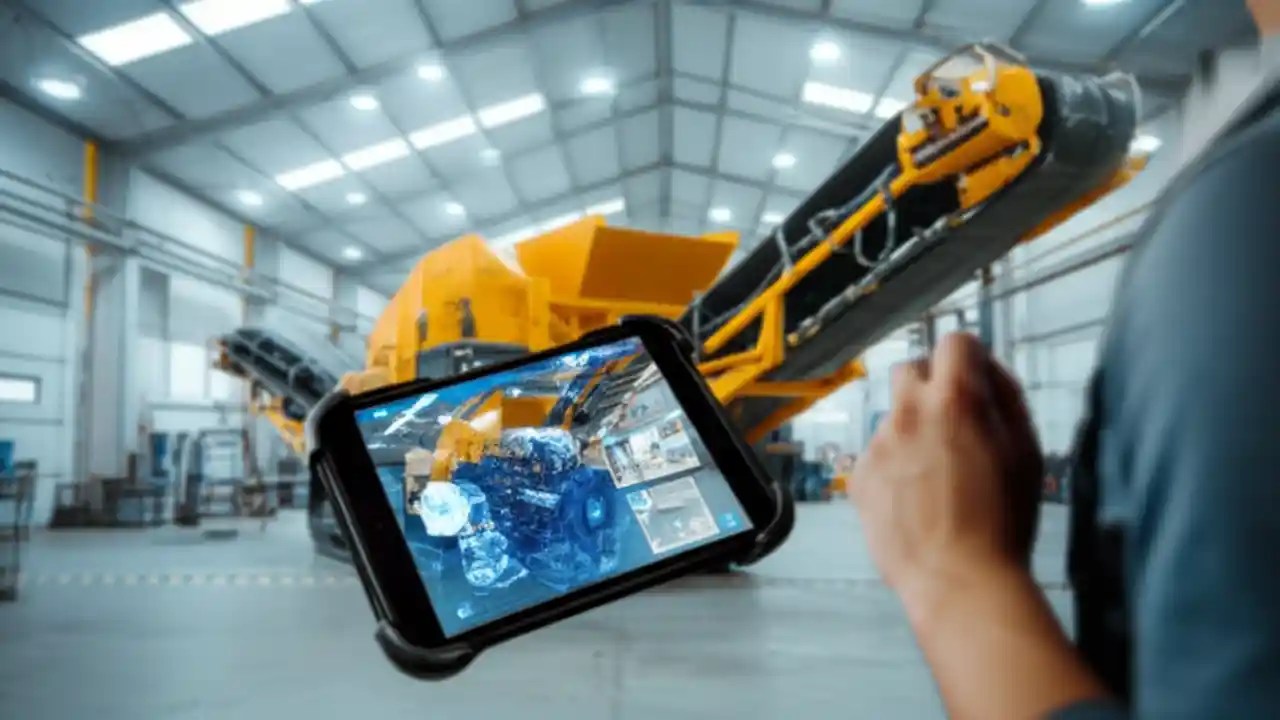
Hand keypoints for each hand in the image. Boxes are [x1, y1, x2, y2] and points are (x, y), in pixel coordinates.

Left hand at [850, 333, 1042, 604]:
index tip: (975, 381)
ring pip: (894, 418)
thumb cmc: (1004, 520)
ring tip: (936, 480)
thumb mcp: (1026, 451)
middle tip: (952, 424)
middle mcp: (908, 411)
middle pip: (911, 369)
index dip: (969, 359)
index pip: (955, 343)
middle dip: (931, 386)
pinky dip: (893, 468)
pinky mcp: (858, 474)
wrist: (958, 580)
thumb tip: (986, 373)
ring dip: (913, 433)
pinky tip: (913, 501)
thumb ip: (1005, 399)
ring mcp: (877, 443)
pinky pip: (877, 455)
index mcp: (955, 399)